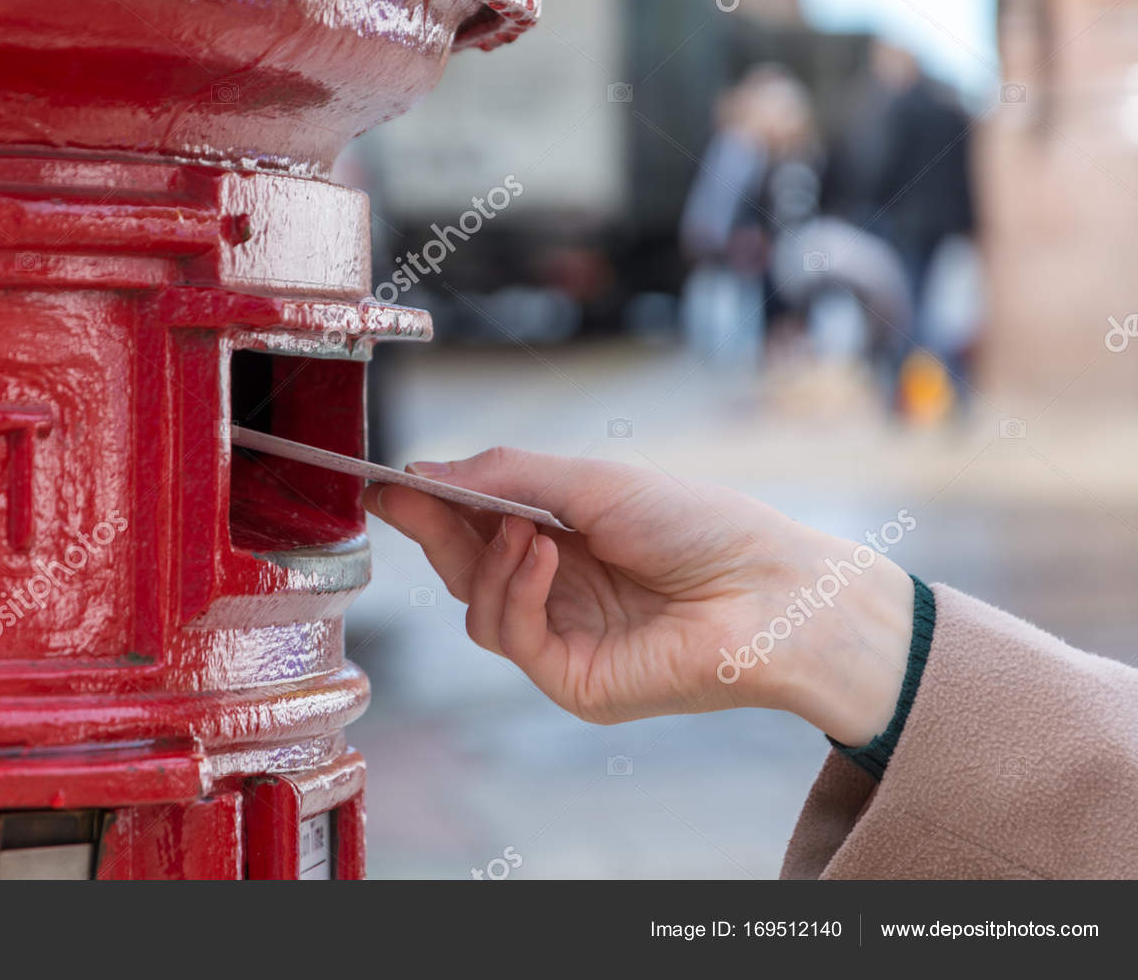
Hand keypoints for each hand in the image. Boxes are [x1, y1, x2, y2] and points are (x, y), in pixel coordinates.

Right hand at [363, 448, 915, 745]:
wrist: (770, 589)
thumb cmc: (700, 526)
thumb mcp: (593, 482)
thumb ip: (506, 476)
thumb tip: (426, 472)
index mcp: (563, 540)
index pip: (476, 526)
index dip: (429, 505)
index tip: (383, 481)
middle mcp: (558, 593)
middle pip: (464, 570)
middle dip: (432, 529)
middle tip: (404, 493)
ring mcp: (565, 641)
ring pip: (478, 611)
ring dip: (488, 560)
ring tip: (527, 527)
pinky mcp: (576, 682)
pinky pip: (513, 639)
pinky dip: (517, 592)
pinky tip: (545, 556)